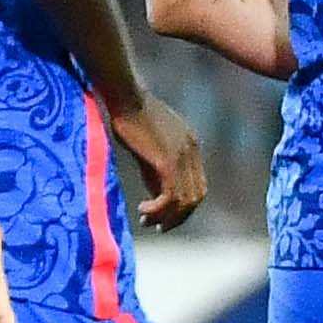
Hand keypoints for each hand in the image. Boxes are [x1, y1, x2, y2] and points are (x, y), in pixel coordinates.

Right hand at [113, 94, 211, 231]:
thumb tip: (157, 197)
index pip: (198, 186)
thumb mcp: (148, 146)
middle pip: (196, 197)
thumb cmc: (130, 117)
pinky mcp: (168, 161)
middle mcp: (192, 151)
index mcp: (191, 145)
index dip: (183, 206)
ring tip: (146, 220)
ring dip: (166, 217)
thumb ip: (156, 170)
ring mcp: (183, 156)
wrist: (125, 96)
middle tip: (156, 226)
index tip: (164, 216)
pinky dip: (159, 209)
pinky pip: (171, 196)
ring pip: (185, 201)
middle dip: (178, 217)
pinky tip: (143, 209)